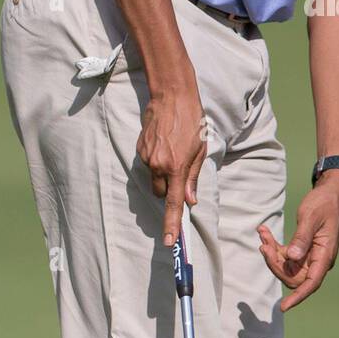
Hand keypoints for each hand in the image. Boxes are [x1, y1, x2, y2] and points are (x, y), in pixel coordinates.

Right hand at [137, 77, 206, 246]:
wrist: (172, 96)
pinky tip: (164, 143)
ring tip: (174, 150)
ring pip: (154, 179)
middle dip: (170, 190)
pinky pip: (148, 165)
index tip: (169, 241)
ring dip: (163, 173)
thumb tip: (190, 200)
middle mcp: (158, 165)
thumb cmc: (192, 121)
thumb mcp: (200, 150)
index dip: (172, 224)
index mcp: (176, 167)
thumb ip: (193, 177)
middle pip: (161, 193)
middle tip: (181, 171)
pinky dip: (156, 161)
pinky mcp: (139, 150)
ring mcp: (146, 158)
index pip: (173, 203)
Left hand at [257, 171, 338, 311]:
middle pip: (293, 276)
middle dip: (276, 264)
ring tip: (263, 234)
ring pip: (287, 266)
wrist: (332, 192)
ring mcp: (311, 255)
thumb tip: (292, 258)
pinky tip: (265, 232)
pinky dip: (274, 246)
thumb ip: (301, 238)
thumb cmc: (325, 203)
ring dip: (272, 253)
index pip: (311, 283)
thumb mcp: (311, 217)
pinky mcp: (304, 249)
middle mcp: (318, 259)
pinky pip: (286, 256)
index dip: (298, 296)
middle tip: (264, 244)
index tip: (284, 306)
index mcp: (325, 254)